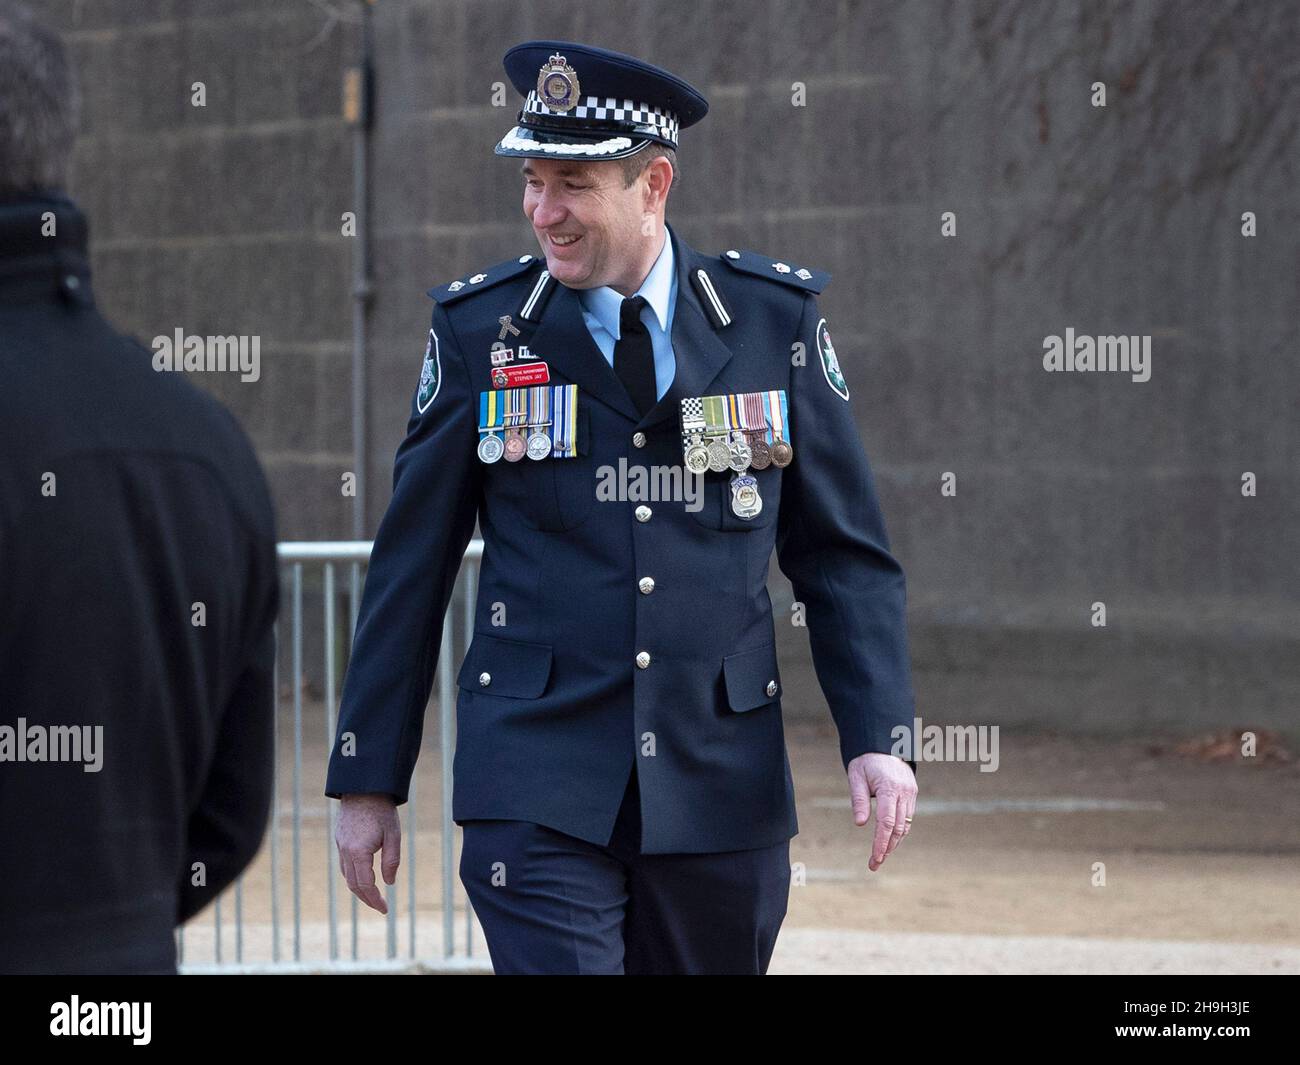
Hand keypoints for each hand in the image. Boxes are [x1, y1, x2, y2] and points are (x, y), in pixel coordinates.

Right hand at [335, 793, 400, 913]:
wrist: (364, 788)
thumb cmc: (382, 811)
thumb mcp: (393, 835)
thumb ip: (391, 860)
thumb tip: (389, 883)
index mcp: (359, 852)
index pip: (365, 884)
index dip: (374, 899)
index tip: (384, 909)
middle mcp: (346, 851)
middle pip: (353, 884)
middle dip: (366, 898)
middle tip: (380, 907)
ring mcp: (340, 845)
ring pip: (346, 875)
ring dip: (358, 889)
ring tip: (372, 896)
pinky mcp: (340, 839)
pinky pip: (344, 864)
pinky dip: (352, 875)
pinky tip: (362, 877)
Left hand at [846, 752, 916, 870]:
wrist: (884, 743)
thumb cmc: (866, 761)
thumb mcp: (856, 776)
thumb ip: (859, 799)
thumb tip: (859, 823)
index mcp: (890, 788)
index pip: (887, 822)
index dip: (881, 843)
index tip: (874, 858)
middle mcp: (904, 792)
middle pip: (898, 828)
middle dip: (886, 848)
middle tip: (874, 864)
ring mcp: (911, 793)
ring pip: (905, 826)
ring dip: (893, 843)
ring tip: (880, 856)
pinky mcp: (912, 794)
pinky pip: (907, 818)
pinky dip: (899, 831)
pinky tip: (889, 841)